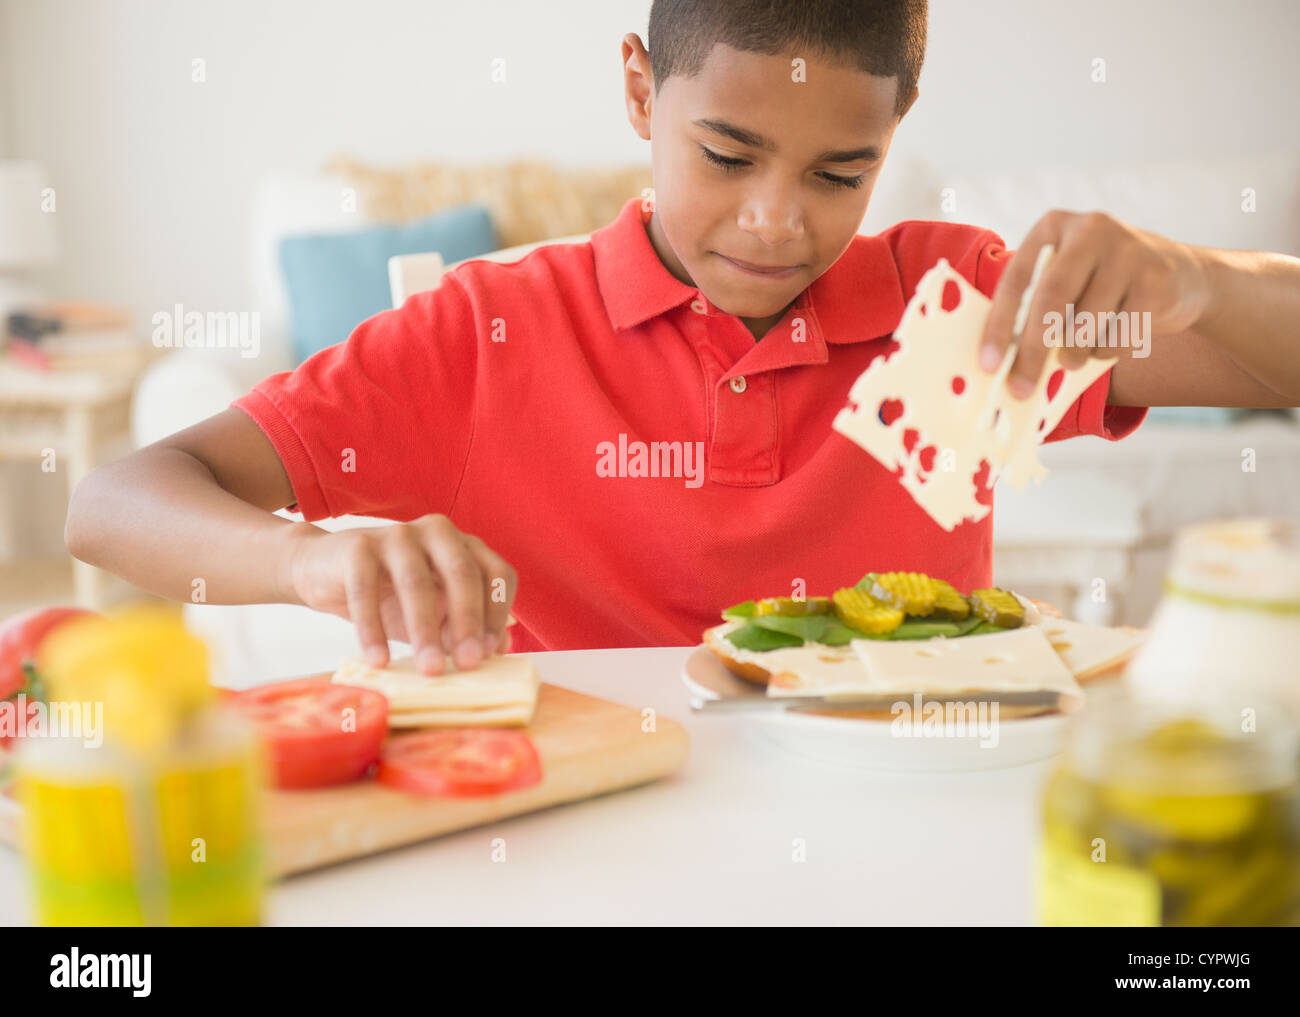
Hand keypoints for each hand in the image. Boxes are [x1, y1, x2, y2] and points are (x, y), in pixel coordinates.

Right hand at [284, 514, 517, 673]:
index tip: (490, 653)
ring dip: (424, 630)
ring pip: (416, 581)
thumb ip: (465, 628)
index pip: (497, 573)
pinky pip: (366, 589)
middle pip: (463, 573)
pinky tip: (378, 659)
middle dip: (468, 621)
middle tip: (467, 663)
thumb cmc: (388, 595)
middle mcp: (438, 532)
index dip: (497, 612)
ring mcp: (398, 534)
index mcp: (464, 545)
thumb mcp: (434, 615)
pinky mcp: (358, 546)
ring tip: (428, 669)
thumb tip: (500, 648)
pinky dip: (373, 628)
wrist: (324, 571)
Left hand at [979, 210, 1211, 396]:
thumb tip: (1001, 363)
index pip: (1017, 278)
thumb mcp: (1065, 280)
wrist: (1178, 275)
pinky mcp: (1156, 279)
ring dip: (1073, 354)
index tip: (988, 364)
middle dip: (1032, 351)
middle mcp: (1091, 229)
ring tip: (1073, 358)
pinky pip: (1118, 334)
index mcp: (1054, 226)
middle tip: (1020, 388)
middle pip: (1051, 298)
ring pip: (1086, 323)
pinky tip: (1112, 338)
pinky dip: (1106, 351)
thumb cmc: (1100, 285)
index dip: (998, 324)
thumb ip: (1033, 308)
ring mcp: (1128, 251)